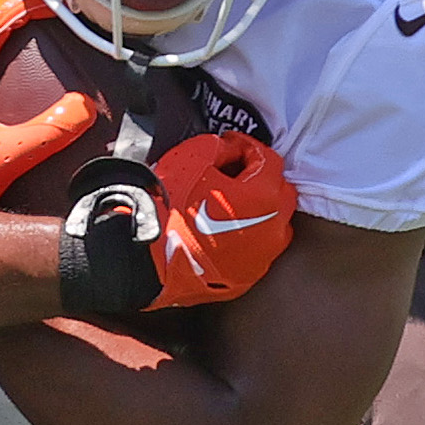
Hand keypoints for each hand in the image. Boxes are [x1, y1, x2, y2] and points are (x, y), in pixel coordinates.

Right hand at [146, 131, 295, 309]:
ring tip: (230, 205)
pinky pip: (255, 251)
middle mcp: (273, 229)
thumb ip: (219, 146)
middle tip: (233, 173)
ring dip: (259, 211)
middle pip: (280, 193)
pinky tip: (222, 232)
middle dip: (260, 179)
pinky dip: (246, 238)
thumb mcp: (191, 157)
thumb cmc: (169, 207)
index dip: (247, 148)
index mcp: (265, 196)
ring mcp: (261, 258)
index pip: (269, 160)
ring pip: (273, 225)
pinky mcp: (246, 278)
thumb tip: (230, 151)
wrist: (145, 255)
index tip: (230, 145)